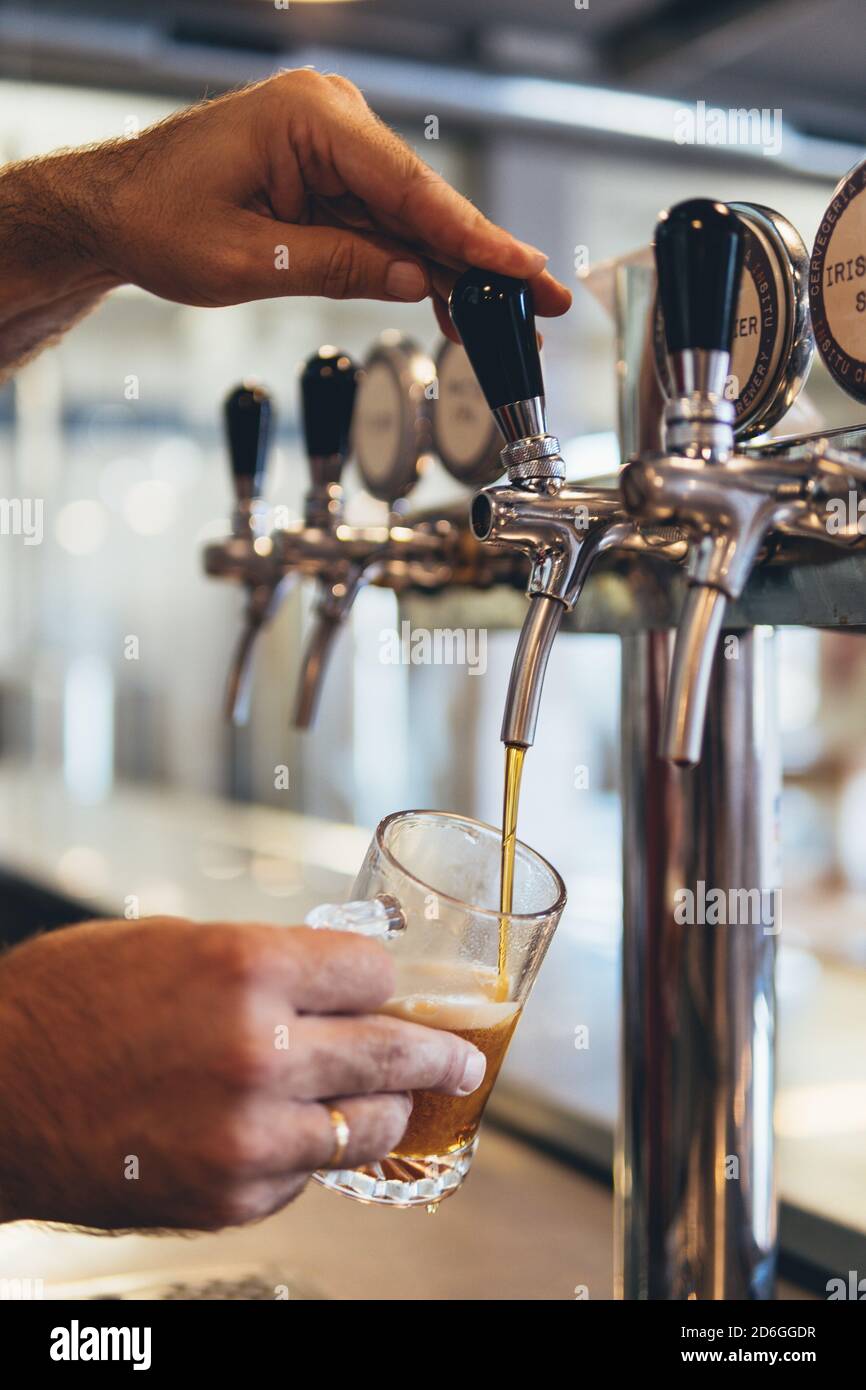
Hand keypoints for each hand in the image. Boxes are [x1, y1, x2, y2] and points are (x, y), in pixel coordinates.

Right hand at [0, 917, 485, 1230]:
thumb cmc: (67, 1007)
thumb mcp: (172, 945)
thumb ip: (263, 963)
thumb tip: (333, 979)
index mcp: (245, 967)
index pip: (372, 970)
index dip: (382, 976)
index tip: (387, 985)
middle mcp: (259, 1050)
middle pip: (394, 1048)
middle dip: (440, 1052)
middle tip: (465, 1059)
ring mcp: (249, 1133)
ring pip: (368, 1124)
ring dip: (384, 1108)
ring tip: (391, 1100)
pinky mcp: (231, 1195)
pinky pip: (305, 1173)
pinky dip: (307, 1153)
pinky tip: (285, 1132)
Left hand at [5, 69, 569, 346]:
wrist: (113, 209)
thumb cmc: (159, 219)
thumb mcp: (248, 260)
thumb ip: (338, 266)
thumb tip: (416, 283)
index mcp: (311, 119)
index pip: (411, 189)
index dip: (475, 239)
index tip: (526, 270)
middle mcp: (331, 119)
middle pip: (424, 202)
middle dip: (482, 261)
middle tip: (544, 304)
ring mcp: (332, 145)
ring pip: (411, 219)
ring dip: (454, 272)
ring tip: (507, 320)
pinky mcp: (328, 174)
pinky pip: (385, 224)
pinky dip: (414, 265)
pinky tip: (452, 304)